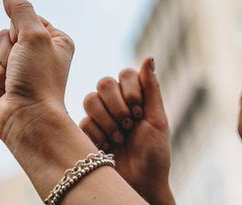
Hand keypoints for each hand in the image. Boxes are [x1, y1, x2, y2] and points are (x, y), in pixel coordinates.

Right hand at [0, 0, 75, 143]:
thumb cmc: (38, 79)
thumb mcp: (34, 35)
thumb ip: (20, 10)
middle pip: (3, 34)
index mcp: (54, 39)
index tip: (30, 48)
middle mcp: (37, 53)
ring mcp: (19, 69)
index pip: (24, 18)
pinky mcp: (2, 83)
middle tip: (19, 68)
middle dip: (6, 52)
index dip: (19, 32)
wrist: (27, 120)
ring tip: (12, 83)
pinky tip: (2, 92)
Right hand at [80, 58, 173, 204]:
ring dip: (107, 121)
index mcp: (134, 97)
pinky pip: (83, 122)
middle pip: (104, 83)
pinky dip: (98, 136)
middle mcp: (115, 103)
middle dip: (117, 105)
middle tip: (129, 125)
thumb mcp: (157, 120)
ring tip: (119, 139)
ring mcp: (99, 118)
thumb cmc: (155, 155)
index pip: (125, 74)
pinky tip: (108, 148)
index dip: (130, 90)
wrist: (141, 185)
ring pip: (90, 99)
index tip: (140, 111)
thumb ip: (151, 88)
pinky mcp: (85, 133)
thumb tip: (149, 56)